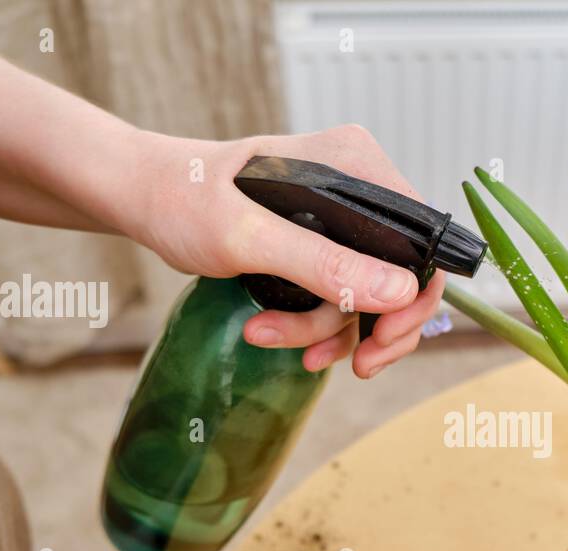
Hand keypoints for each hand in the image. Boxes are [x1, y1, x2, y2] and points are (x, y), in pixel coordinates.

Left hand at [125, 126, 444, 377]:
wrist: (144, 200)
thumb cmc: (183, 200)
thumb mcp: (249, 237)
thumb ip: (323, 263)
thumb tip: (402, 293)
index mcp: (356, 167)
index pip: (423, 239)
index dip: (417, 297)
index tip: (384, 339)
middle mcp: (360, 190)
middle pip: (406, 276)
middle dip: (379, 328)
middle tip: (359, 366)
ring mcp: (343, 222)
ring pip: (372, 298)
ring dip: (330, 332)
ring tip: (274, 339)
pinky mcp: (322, 248)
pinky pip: (344, 301)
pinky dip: (319, 329)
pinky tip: (278, 338)